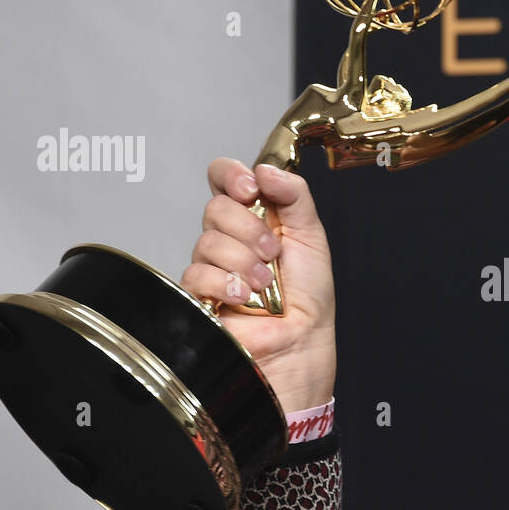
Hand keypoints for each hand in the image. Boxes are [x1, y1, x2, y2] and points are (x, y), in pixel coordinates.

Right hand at [180, 157, 335, 413]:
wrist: (301, 340)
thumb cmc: (308, 297)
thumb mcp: (311, 235)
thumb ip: (294, 195)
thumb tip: (266, 169)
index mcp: (256, 216)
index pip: (224, 178)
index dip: (230, 175)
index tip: (250, 187)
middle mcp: (231, 237)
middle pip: (215, 208)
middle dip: (248, 228)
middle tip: (273, 251)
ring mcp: (214, 265)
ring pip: (207, 241)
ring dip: (243, 261)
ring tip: (265, 282)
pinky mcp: (200, 293)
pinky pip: (197, 273)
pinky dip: (224, 282)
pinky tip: (243, 296)